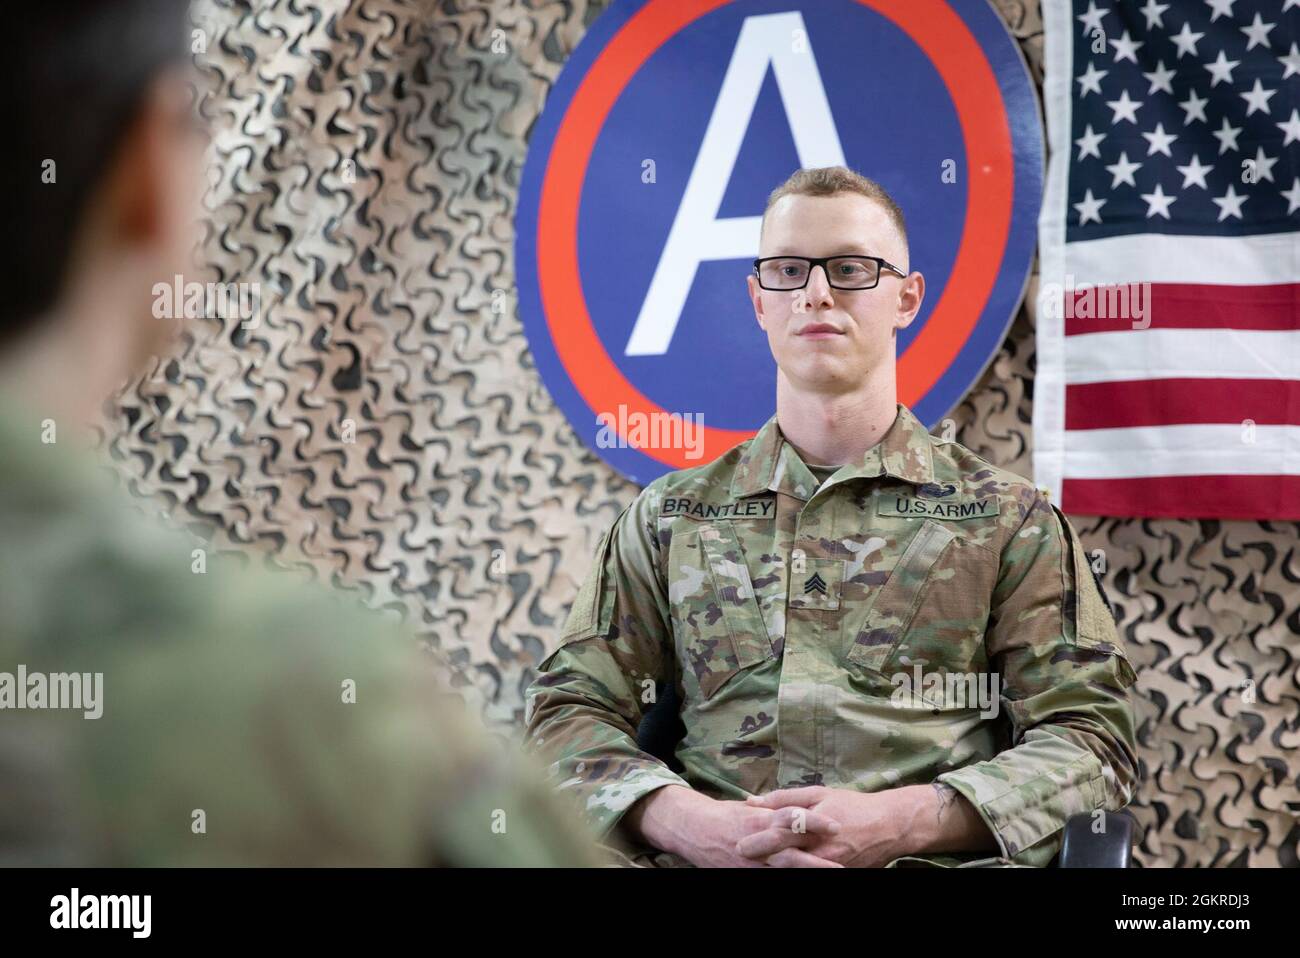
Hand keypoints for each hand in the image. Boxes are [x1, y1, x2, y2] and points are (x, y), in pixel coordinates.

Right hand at [625, 785, 843, 867]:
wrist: (694, 831)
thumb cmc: (725, 816)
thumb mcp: (750, 808)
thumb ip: (774, 809)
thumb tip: (799, 808)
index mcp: (760, 820)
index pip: (792, 819)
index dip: (815, 823)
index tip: (836, 826)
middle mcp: (757, 844)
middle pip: (791, 854)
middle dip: (816, 860)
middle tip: (841, 863)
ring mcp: (751, 863)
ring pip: (782, 871)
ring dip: (805, 872)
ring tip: (829, 874)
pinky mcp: (743, 875)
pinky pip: (767, 880)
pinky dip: (784, 880)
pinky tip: (801, 882)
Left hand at [743, 786, 908, 866]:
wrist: (890, 826)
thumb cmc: (852, 806)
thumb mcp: (819, 794)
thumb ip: (785, 798)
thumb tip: (754, 800)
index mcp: (813, 827)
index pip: (779, 837)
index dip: (757, 842)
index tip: (739, 844)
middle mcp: (820, 850)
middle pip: (785, 860)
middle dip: (763, 861)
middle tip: (742, 857)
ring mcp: (830, 866)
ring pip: (798, 870)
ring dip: (779, 868)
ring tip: (761, 866)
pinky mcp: (838, 874)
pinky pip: (813, 874)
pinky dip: (798, 870)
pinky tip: (785, 868)